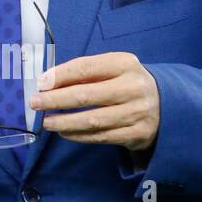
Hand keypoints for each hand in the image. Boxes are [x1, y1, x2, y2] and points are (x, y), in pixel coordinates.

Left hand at [29, 52, 159, 152]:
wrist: (166, 106)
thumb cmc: (127, 84)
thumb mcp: (114, 70)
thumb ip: (86, 73)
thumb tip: (48, 83)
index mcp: (125, 64)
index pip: (86, 68)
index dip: (60, 76)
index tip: (41, 83)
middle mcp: (133, 87)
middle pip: (86, 95)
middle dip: (56, 100)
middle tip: (35, 103)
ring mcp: (137, 112)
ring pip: (92, 120)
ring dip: (64, 122)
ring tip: (47, 122)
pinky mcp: (137, 134)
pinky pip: (101, 137)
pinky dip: (79, 135)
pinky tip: (64, 132)